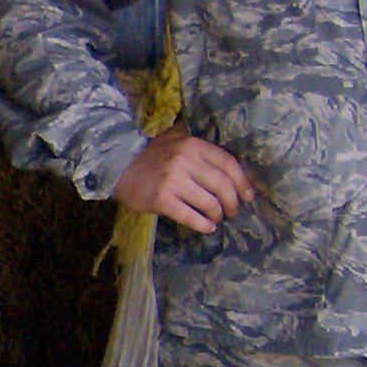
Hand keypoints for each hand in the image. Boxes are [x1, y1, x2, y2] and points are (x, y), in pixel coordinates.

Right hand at [113, 129, 254, 233]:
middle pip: (222, 186)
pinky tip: (207, 228)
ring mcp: (173, 181)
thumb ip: (199, 144)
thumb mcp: (175, 138)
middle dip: (232, 202)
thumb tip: (228, 163)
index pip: (228, 164)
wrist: (118, 167)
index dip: (243, 182)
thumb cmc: (150, 155)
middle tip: (233, 211)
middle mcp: (185, 161)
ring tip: (217, 218)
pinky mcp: (162, 200)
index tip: (248, 196)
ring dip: (218, 215)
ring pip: (209, 203)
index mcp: (192, 145)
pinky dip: (203, 225)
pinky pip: (190, 217)